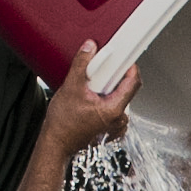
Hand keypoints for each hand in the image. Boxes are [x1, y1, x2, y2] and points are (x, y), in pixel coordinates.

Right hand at [40, 42, 138, 162]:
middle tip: (97, 75)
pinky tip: (90, 101)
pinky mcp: (109, 128)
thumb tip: (90, 48)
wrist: (56, 142)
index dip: (130, 67)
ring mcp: (115, 125)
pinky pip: (113, 107)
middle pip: (125, 89)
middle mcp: (118, 119)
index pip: (133, 83)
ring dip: (106, 89)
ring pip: (118, 98)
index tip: (125, 58)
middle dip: (112, 77)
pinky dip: (104, 100)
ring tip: (90, 91)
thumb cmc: (63, 123)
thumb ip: (82, 64)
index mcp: (114, 109)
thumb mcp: (71, 86)